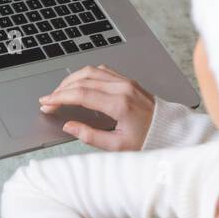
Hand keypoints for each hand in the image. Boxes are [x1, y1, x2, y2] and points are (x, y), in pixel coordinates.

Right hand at [38, 63, 155, 150]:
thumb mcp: (117, 147)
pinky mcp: (128, 80)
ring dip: (71, 79)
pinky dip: (86, 75)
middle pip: (83, 79)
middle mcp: (122, 88)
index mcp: (120, 104)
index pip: (81, 94)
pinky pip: (102, 71)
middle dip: (61, 89)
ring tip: (59, 92)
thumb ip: (90, 136)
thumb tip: (69, 126)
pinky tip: (78, 83)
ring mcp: (126, 82)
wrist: (171, 131)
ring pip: (91, 71)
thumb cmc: (147, 140)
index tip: (46, 104)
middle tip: (48, 100)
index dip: (60, 98)